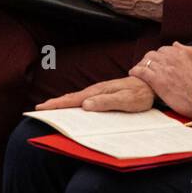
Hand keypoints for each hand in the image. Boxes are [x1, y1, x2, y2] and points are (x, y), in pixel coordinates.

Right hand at [35, 76, 154, 112]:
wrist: (152, 84)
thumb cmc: (140, 94)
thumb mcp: (126, 100)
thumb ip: (106, 102)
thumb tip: (86, 105)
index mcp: (99, 92)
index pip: (74, 99)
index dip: (58, 104)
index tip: (43, 107)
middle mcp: (97, 91)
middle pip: (72, 97)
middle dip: (55, 103)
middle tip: (39, 108)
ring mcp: (100, 91)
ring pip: (77, 98)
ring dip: (63, 102)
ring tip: (50, 107)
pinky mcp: (104, 94)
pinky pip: (85, 99)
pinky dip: (74, 102)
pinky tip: (73, 106)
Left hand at [129, 43, 191, 118]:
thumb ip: (190, 51)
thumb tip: (176, 44)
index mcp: (182, 52)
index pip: (166, 49)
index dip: (161, 56)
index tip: (160, 62)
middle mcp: (171, 57)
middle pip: (154, 54)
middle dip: (151, 59)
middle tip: (148, 66)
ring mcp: (163, 68)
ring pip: (147, 61)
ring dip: (142, 64)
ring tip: (139, 69)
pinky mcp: (157, 80)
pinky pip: (141, 71)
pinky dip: (136, 71)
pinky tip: (133, 73)